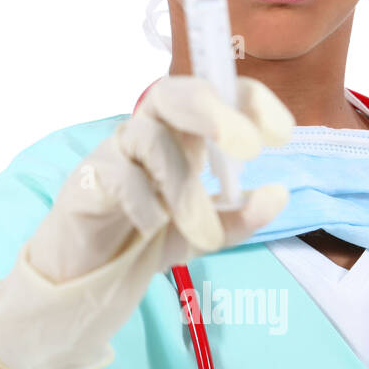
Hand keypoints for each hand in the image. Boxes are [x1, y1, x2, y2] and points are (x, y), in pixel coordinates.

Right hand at [29, 74, 294, 282]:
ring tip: (204, 234)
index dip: (247, 101)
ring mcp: (114, 153)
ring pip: (149, 139)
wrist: (87, 274)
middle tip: (249, 146)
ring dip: (184, 188)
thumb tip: (279, 193)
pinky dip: (144, 202)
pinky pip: (118, 174)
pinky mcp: (87, 179)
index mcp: (182, 136)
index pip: (214, 95)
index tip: (282, 134)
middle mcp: (148, 133)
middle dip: (214, 110)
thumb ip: (239, 217)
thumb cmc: (144, 238)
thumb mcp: (204, 233)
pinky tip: (154, 228)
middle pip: (173, 93)